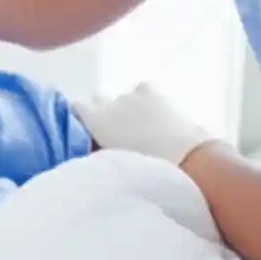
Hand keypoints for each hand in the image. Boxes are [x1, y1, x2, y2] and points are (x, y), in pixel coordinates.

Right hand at [74, 83, 219, 166]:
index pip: (76, 107)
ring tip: (141, 125)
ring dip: (127, 106)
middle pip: (98, 99)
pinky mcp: (153, 92)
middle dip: (104, 110)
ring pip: (123, 95)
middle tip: (118, 132)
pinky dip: (145, 98)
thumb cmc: (145, 169)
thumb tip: (95, 150)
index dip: (81, 117)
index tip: (88, 129)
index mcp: (95, 121)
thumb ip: (99, 152)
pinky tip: (155, 112)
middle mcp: (108, 103)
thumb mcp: (113, 163)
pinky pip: (142, 90)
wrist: (184, 160)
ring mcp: (131, 95)